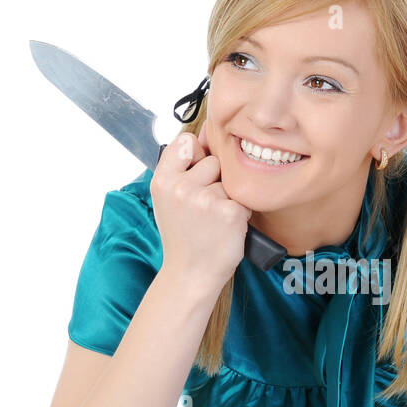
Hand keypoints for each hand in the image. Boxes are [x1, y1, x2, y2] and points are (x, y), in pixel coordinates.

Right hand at [150, 120, 250, 300]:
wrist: (190, 274)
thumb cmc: (183, 235)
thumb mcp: (168, 200)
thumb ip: (181, 169)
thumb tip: (206, 133)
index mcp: (162, 181)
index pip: (186, 141)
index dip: (196, 155)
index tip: (195, 175)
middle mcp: (181, 187)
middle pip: (213, 160)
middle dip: (214, 180)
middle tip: (204, 208)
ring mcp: (205, 199)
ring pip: (230, 180)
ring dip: (228, 196)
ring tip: (214, 219)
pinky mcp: (230, 211)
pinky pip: (244, 198)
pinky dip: (240, 212)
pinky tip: (226, 227)